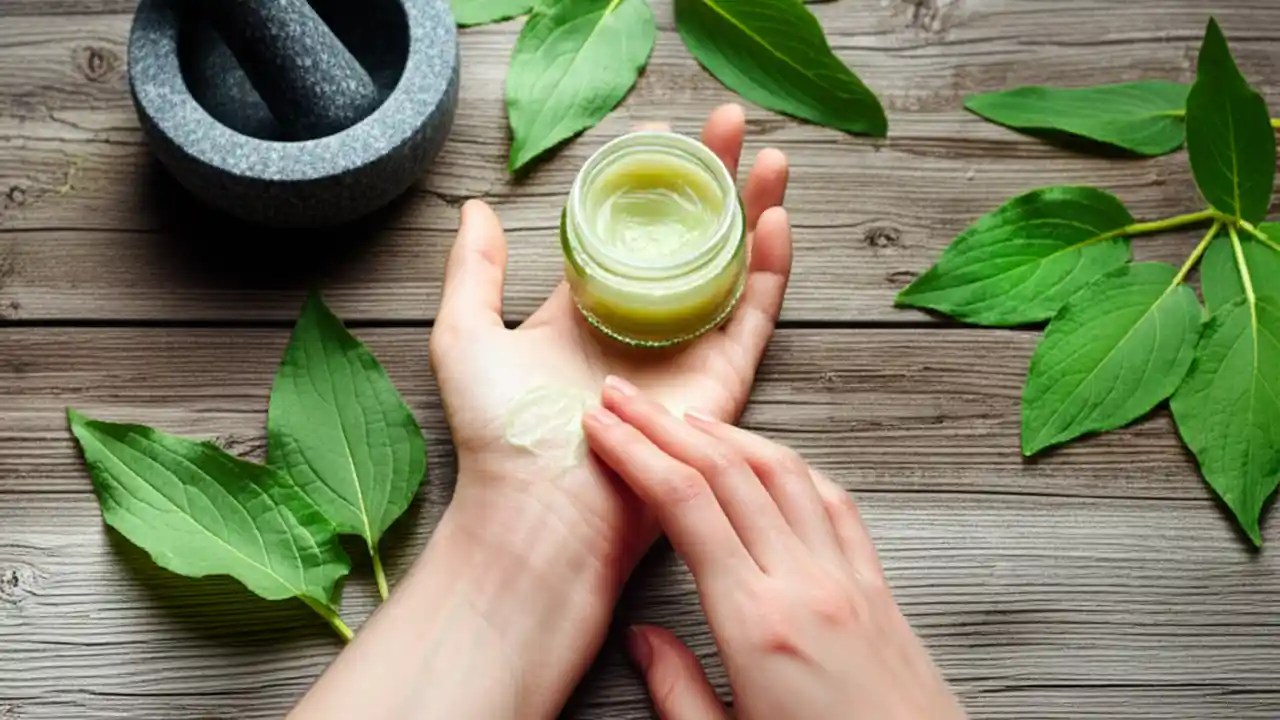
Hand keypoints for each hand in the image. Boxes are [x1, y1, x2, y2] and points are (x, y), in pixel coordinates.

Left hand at [430, 103, 791, 577]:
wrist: (540, 512)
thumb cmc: (497, 433)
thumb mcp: (464, 334)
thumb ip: (473, 271)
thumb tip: (476, 207)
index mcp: (585, 312)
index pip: (625, 231)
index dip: (644, 179)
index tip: (657, 131)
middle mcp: (640, 327)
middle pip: (687, 238)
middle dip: (710, 178)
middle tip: (726, 124)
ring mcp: (685, 352)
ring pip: (730, 266)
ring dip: (753, 209)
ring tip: (767, 156)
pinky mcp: (722, 382)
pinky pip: (753, 314)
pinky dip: (770, 267)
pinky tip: (776, 216)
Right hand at [583, 378, 966, 719]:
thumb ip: (677, 690)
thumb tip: (642, 640)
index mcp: (756, 623)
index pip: (685, 505)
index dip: (635, 454)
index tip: (600, 426)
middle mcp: (805, 584)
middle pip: (726, 472)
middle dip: (665, 425)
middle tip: (624, 397)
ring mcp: (848, 579)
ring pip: (783, 473)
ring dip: (728, 433)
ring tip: (685, 416)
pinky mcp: (879, 588)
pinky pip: (834, 503)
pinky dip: (793, 468)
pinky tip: (771, 461)